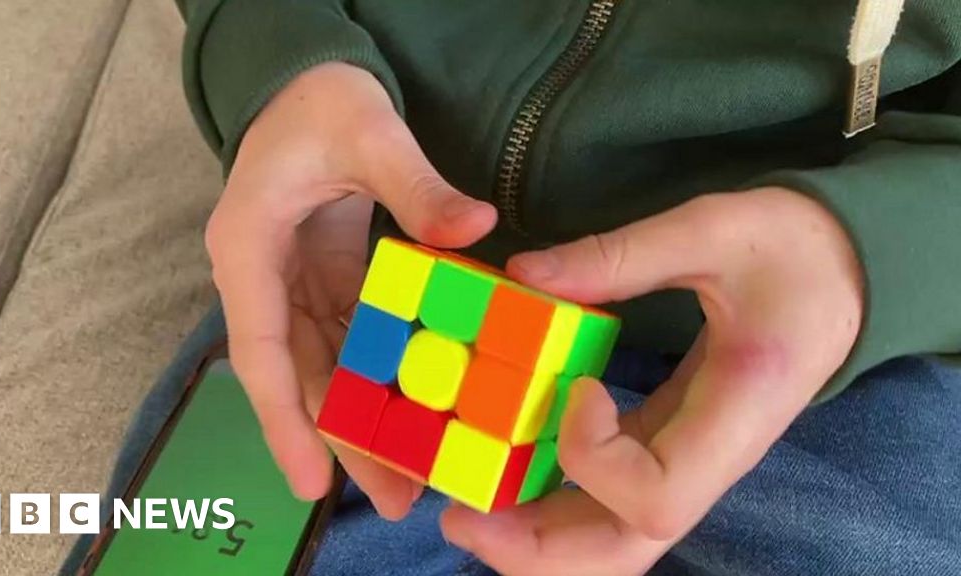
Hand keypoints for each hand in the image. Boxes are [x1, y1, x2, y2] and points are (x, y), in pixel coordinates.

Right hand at [206, 63, 496, 518]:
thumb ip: (415, 183)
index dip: (284, 421)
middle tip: (393, 499)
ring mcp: (294, 281)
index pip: (260, 350)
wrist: (303, 78)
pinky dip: (378, 376)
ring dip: (362, 420)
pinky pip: (349, 338)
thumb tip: (474, 228)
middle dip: (341, 440)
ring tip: (408, 475)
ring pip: (324, 366)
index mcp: (249, 248)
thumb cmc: (319, 98)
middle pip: (298, 376)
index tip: (310, 484)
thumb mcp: (367, 130)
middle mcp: (264, 277)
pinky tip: (412, 411)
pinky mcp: (327, 277)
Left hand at [441, 188, 862, 574]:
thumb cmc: (795, 245)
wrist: (845, 269)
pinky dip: (553, 498)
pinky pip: (611, 496)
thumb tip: (526, 275)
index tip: (574, 388)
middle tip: (461, 517)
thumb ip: (621, 254)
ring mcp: (690, 457)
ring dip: (538, 536)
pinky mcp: (669, 442)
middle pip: (628, 548)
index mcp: (739, 413)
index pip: (660, 499)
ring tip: (467, 510)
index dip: (597, 461)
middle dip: (540, 549)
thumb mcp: (714, 227)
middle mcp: (713, 458)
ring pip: (616, 536)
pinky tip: (505, 471)